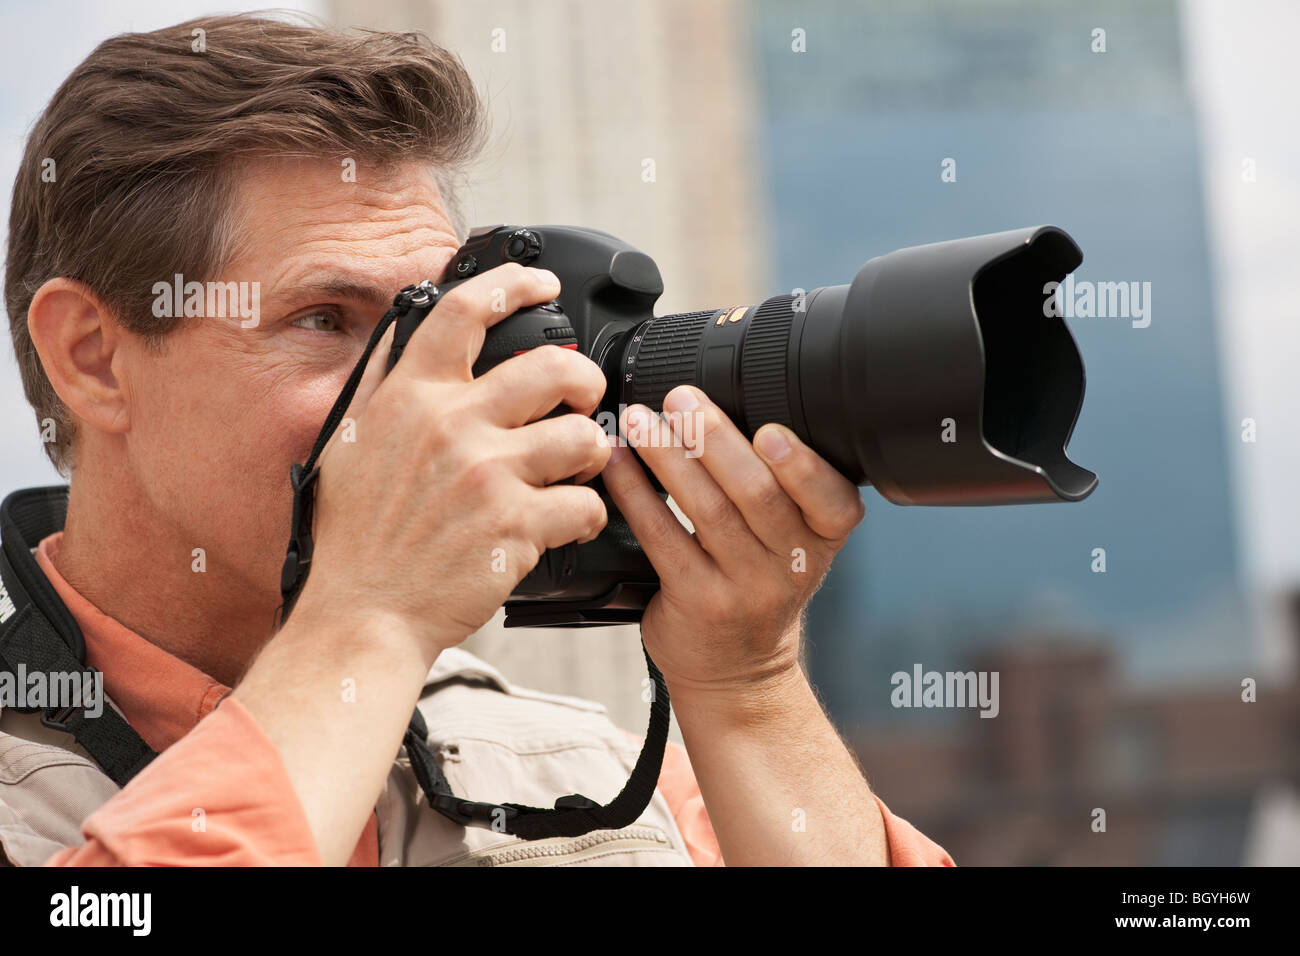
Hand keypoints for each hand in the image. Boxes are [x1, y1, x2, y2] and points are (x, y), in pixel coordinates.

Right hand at [298, 263, 611, 658]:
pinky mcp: (516, 526)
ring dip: (593, 453)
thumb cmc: (356, 536)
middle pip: (554, 367)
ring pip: (584, 435)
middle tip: (583, 398)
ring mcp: (487, 475)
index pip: (466, 311)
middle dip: (584, 379)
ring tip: (578, 470)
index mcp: (412, 397)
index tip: (541, 282)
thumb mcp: (350, 442)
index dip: (513, 284)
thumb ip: (383, 382)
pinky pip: (587, 504)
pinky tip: (569, 522)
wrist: (364, 613)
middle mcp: (451, 425)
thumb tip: (405, 326)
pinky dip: (588, 514)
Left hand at [601, 384, 864, 700]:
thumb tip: (721, 404)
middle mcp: (792, 566)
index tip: (770, 429)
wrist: (738, 670)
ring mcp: (745, 589)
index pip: (831, 500)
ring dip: (668, 457)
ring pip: (708, 511)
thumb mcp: (793, 539)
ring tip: (639, 421)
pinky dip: (636, 494)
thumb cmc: (759, 586)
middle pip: (757, 494)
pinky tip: (618, 465)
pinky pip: (663, 537)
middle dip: (715, 439)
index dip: (802, 465)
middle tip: (681, 400)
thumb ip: (781, 484)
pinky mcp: (698, 602)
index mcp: (824, 537)